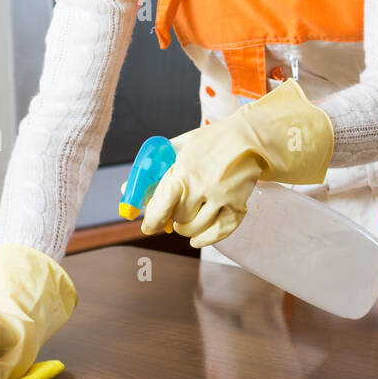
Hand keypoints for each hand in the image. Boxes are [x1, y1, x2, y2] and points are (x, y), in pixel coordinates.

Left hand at [141, 78, 333, 248]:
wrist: (251, 139)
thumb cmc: (211, 141)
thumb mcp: (179, 147)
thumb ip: (154, 169)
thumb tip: (127, 189)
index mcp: (183, 171)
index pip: (160, 208)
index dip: (151, 221)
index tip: (148, 226)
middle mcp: (202, 188)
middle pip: (177, 219)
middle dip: (172, 220)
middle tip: (173, 214)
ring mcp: (222, 198)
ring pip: (195, 229)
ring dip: (187, 229)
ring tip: (188, 220)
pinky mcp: (238, 206)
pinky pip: (218, 233)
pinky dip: (205, 239)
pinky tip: (198, 238)